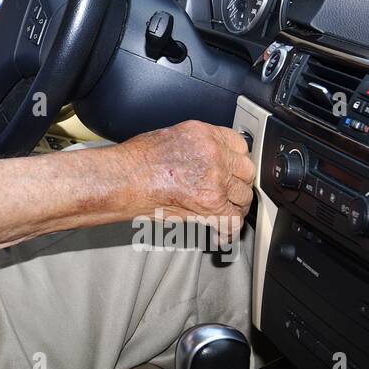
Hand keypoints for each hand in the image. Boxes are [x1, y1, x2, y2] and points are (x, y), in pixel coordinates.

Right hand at [119, 120, 255, 233]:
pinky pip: (233, 220)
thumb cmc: (134, 162)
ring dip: (235, 208)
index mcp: (203, 134)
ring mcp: (215, 178)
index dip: (236, 162)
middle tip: (230, 196)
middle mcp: (213, 153)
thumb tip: (206, 162)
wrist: (122, 180)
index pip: (239, 145)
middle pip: (246, 171)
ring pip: (243, 197)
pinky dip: (229, 231)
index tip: (234, 171)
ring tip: (224, 216)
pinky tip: (221, 235)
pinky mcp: (211, 204)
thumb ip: (196, 147)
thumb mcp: (169, 138)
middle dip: (238, 185)